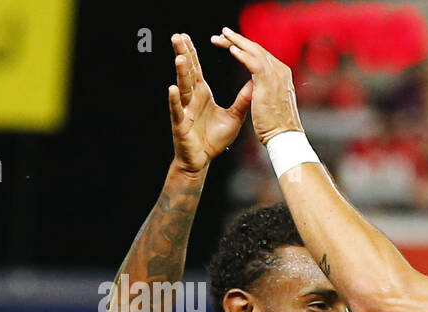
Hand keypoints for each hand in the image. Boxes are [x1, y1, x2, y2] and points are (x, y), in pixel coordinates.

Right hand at [168, 33, 251, 172]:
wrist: (203, 159)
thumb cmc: (214, 138)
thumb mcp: (234, 117)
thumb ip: (243, 100)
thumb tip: (254, 83)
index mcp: (202, 94)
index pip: (197, 70)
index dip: (193, 53)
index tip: (187, 36)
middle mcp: (191, 99)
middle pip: (187, 73)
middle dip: (183, 54)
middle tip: (177, 36)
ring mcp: (185, 110)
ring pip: (183, 88)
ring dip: (181, 73)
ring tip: (180, 58)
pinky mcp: (181, 124)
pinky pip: (178, 110)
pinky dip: (175, 100)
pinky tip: (172, 88)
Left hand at [211, 26, 303, 145]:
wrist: (284, 137)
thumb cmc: (277, 126)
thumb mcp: (271, 103)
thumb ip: (265, 90)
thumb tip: (255, 86)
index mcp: (281, 75)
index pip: (260, 55)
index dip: (244, 47)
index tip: (230, 44)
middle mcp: (280, 71)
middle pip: (256, 49)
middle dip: (237, 40)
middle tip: (221, 33)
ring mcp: (276, 74)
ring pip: (253, 51)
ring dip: (235, 42)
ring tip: (220, 36)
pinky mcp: (268, 81)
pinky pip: (252, 62)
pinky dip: (241, 54)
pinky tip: (230, 48)